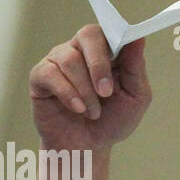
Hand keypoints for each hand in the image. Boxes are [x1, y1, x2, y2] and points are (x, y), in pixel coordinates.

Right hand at [28, 25, 151, 149]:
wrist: (87, 148)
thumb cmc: (112, 121)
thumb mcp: (135, 98)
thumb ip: (136, 68)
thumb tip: (139, 38)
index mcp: (106, 51)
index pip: (108, 31)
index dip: (115, 42)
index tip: (122, 62)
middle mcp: (80, 50)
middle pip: (88, 35)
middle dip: (99, 65)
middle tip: (107, 92)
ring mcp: (58, 61)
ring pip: (70, 59)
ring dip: (86, 91)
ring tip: (93, 113)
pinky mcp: (40, 76)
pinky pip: (50, 74)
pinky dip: (68, 93)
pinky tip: (77, 109)